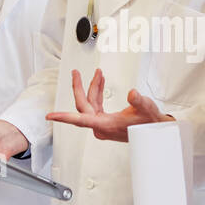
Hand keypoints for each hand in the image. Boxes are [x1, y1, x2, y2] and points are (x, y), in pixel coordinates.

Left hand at [45, 69, 170, 142]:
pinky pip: (96, 105)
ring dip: (93, 88)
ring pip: (90, 104)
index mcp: (105, 125)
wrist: (154, 131)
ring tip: (98, 74)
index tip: (50, 116)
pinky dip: (97, 93)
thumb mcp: (145, 108)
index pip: (80, 119)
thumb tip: (131, 93)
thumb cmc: (149, 122)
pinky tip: (100, 84)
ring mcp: (102, 124)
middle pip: (83, 105)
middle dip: (80, 87)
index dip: (64, 117)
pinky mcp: (106, 121)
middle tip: (75, 73)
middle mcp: (101, 126)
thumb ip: (137, 100)